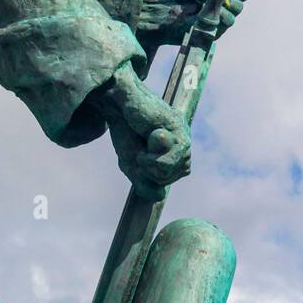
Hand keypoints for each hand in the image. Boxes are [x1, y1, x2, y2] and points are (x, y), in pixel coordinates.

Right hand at [95, 63, 190, 201]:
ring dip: (147, 162)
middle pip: (169, 178)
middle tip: (139, 148)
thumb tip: (159, 196)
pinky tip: (150, 136)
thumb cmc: (126, 132)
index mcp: (175, 154)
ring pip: (168, 171)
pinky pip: (168, 160)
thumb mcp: (132, 165)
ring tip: (143, 142)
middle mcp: (183, 145)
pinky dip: (151, 155)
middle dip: (147, 169)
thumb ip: (145, 183)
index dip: (148, 174)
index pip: (167, 180)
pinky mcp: (178, 129)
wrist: (119, 106)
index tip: (138, 156)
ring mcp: (183, 136)